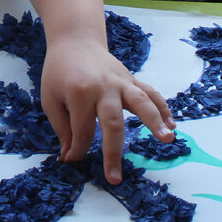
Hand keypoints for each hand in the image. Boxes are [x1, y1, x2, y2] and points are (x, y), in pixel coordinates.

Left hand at [40, 33, 174, 183]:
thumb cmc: (59, 72)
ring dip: (155, 122)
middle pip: (113, 124)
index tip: (72, 160)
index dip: (78, 150)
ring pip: (141, 103)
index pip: (82, 131)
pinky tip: (172, 125)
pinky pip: (150, 93)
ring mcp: (121, 82)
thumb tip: (71, 155)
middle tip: (115, 179)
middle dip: (113, 153)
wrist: (76, 42)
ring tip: (167, 139)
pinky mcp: (131, 79)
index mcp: (80, 93)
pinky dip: (163, 108)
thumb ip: (62, 127)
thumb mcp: (50, 98)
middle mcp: (104, 88)